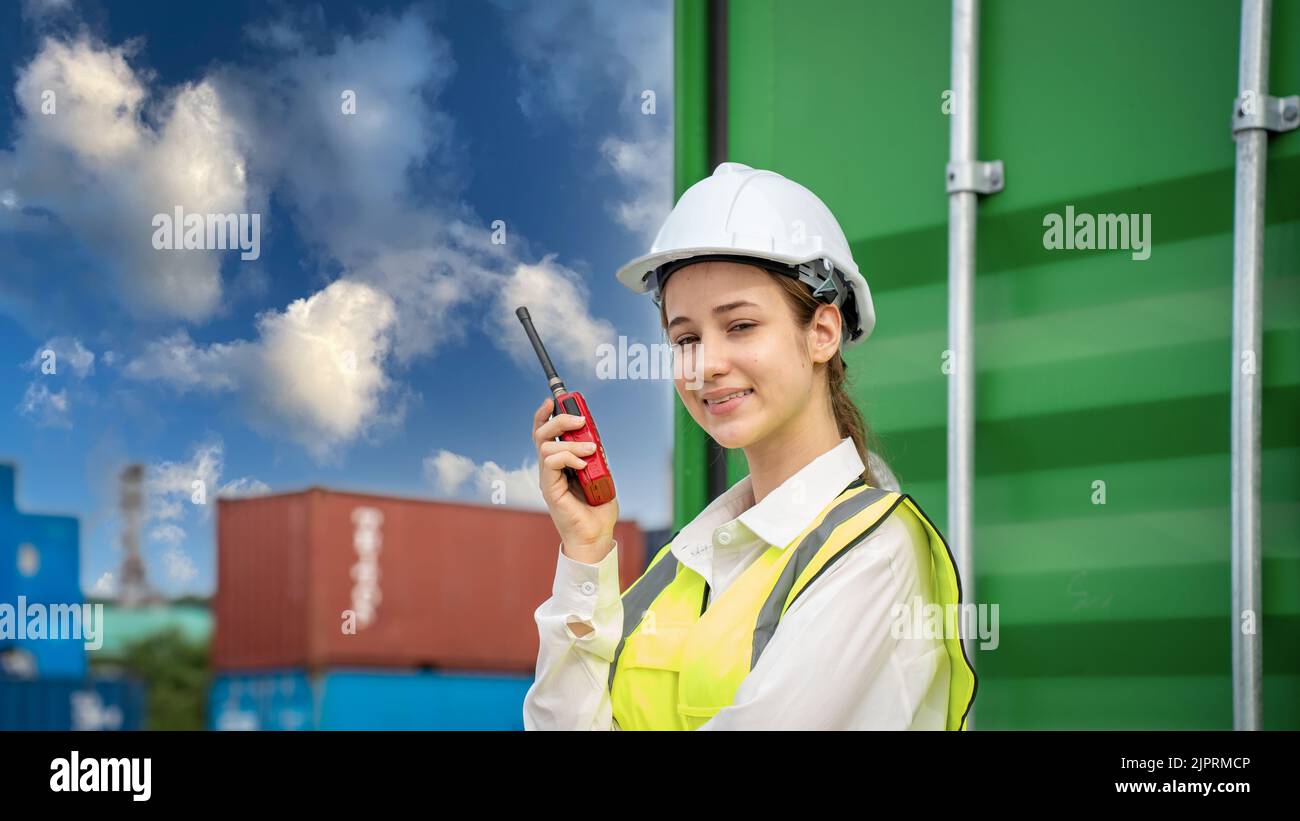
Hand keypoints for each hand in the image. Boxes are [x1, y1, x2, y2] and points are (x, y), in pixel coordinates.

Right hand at [532, 397, 618, 563]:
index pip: (545, 433)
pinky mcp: (549, 488)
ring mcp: (548, 478)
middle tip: (580, 421)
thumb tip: (594, 437)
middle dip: (558, 420)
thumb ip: (595, 456)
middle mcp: (550, 468)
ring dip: (571, 442)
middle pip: (541, 433)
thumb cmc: (598, 508)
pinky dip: (568, 457)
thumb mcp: (601, 473)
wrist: (596, 535)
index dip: (546, 415)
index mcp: (559, 463)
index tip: (553, 400)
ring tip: (591, 450)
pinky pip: (551, 462)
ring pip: (546, 446)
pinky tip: (583, 464)